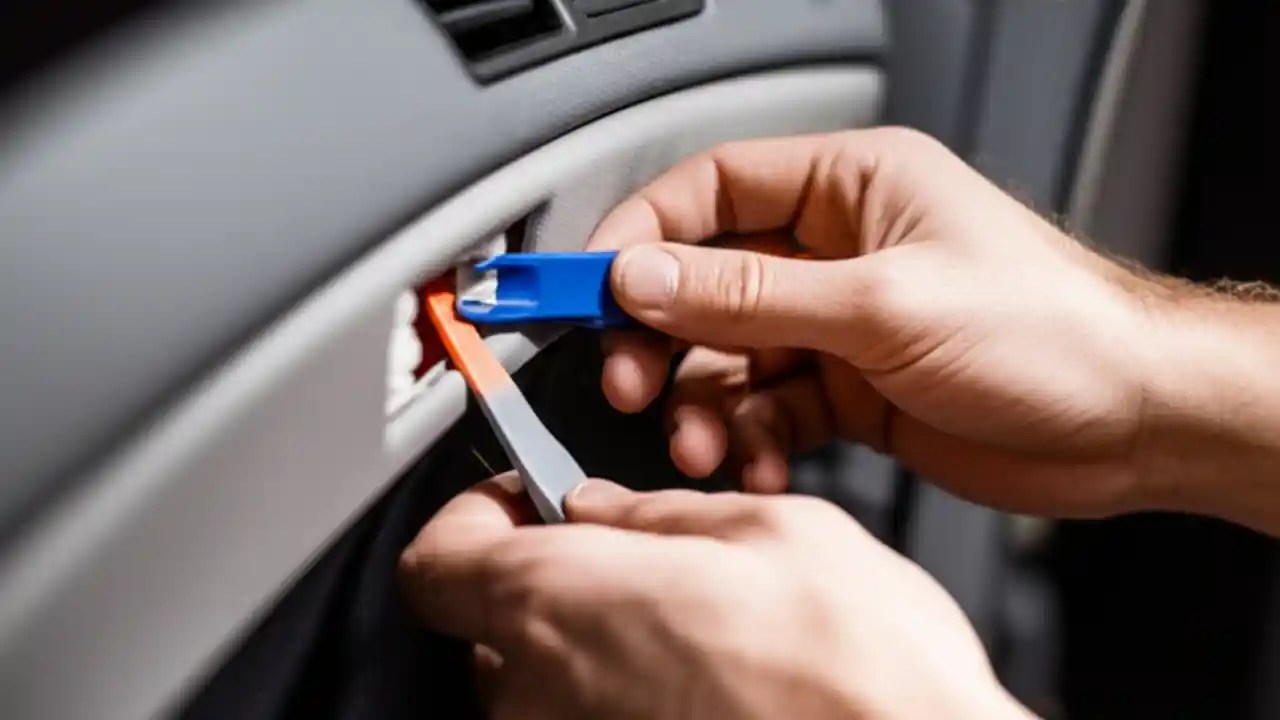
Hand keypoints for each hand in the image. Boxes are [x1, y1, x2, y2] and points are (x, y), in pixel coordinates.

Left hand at [399, 475, 1033, 719]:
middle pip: (493, 623)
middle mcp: (539, 695)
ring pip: (545, 685)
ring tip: (689, 632)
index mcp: (558, 603)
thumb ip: (659, 515)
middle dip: (552, 581)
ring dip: (594, 648)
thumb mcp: (769, 531)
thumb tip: (608, 509)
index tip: (522, 500)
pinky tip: (702, 689)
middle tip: (631, 560)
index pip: (436, 557)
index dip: (476, 518)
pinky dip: (622, 704)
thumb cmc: (857, 673)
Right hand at [586, 127, 1232, 518]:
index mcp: (848, 189)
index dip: (641, 234)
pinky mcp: (848, 392)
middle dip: (661, 336)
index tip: (589, 284)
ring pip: (729, 359)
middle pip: (704, 282)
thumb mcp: (883, 305)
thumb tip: (646, 277)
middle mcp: (835, 252)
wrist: (1131, 423)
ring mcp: (838, 326)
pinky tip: (761, 468)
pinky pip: (768, 414)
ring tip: (705, 446)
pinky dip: (752, 445)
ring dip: (704, 407)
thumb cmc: (1048, 331)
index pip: (710, 189)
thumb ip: (751, 295)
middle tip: (631, 380)